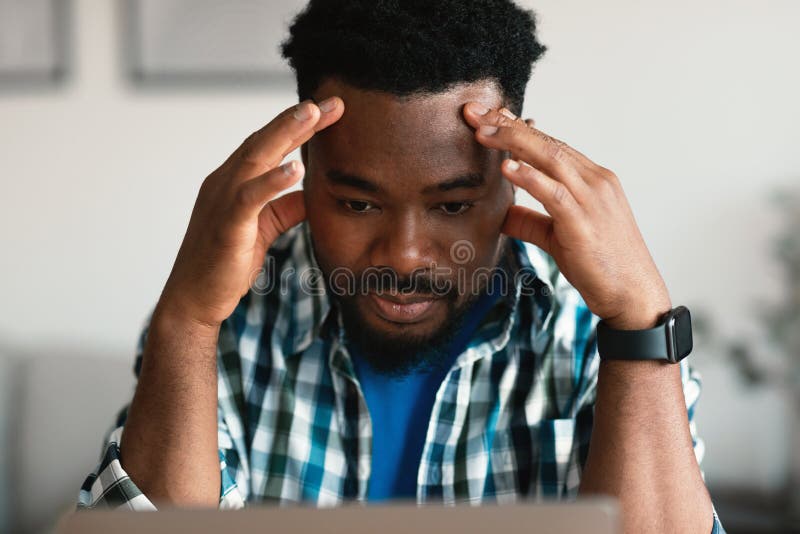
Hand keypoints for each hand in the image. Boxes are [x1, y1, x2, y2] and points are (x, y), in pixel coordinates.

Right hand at [157, 98, 344, 327]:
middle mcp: (224, 182)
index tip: (328, 110)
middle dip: (298, 119)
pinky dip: (272, 180)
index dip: (298, 126)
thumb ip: (284, 208)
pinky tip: (296, 168)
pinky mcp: (227, 225)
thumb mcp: (263, 230)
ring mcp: (222, 201)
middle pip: (264, 141)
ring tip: (312, 113)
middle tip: (331, 102)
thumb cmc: (224, 265)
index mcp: (233, 182)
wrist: (194, 300)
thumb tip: (311, 194)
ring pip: (255, 157)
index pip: (269, 145)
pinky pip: (250, 197)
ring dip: (285, 133)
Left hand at [463, 103, 670, 329]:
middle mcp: (595, 181)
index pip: (551, 144)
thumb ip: (531, 221)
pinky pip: (554, 193)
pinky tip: (506, 168)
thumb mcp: (558, 238)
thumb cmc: (600, 266)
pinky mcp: (585, 223)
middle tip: (476, 112)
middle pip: (547, 143)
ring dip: (514, 142)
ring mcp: (593, 199)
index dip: (519, 128)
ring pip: (551, 158)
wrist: (633, 296)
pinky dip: (529, 177)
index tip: (491, 115)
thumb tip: (501, 213)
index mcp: (592, 180)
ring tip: (483, 131)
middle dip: (509, 125)